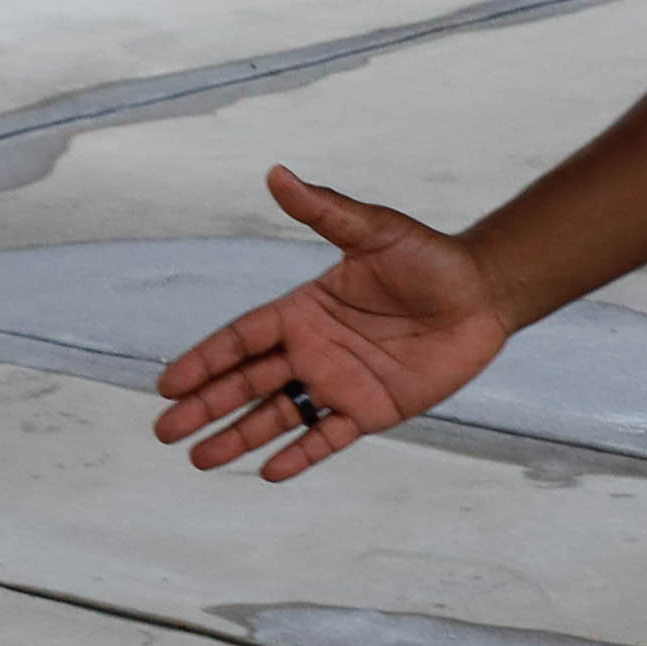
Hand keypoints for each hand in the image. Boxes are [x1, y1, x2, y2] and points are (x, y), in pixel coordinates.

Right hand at [150, 168, 518, 482]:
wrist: (482, 294)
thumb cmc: (428, 257)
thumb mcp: (375, 231)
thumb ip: (325, 212)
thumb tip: (277, 173)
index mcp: (302, 309)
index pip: (241, 339)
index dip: (204, 361)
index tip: (168, 385)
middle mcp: (312, 349)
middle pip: (246, 383)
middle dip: (205, 406)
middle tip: (164, 432)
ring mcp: (339, 383)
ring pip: (277, 415)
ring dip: (237, 436)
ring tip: (198, 459)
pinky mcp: (371, 410)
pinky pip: (328, 438)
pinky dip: (300, 454)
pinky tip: (268, 471)